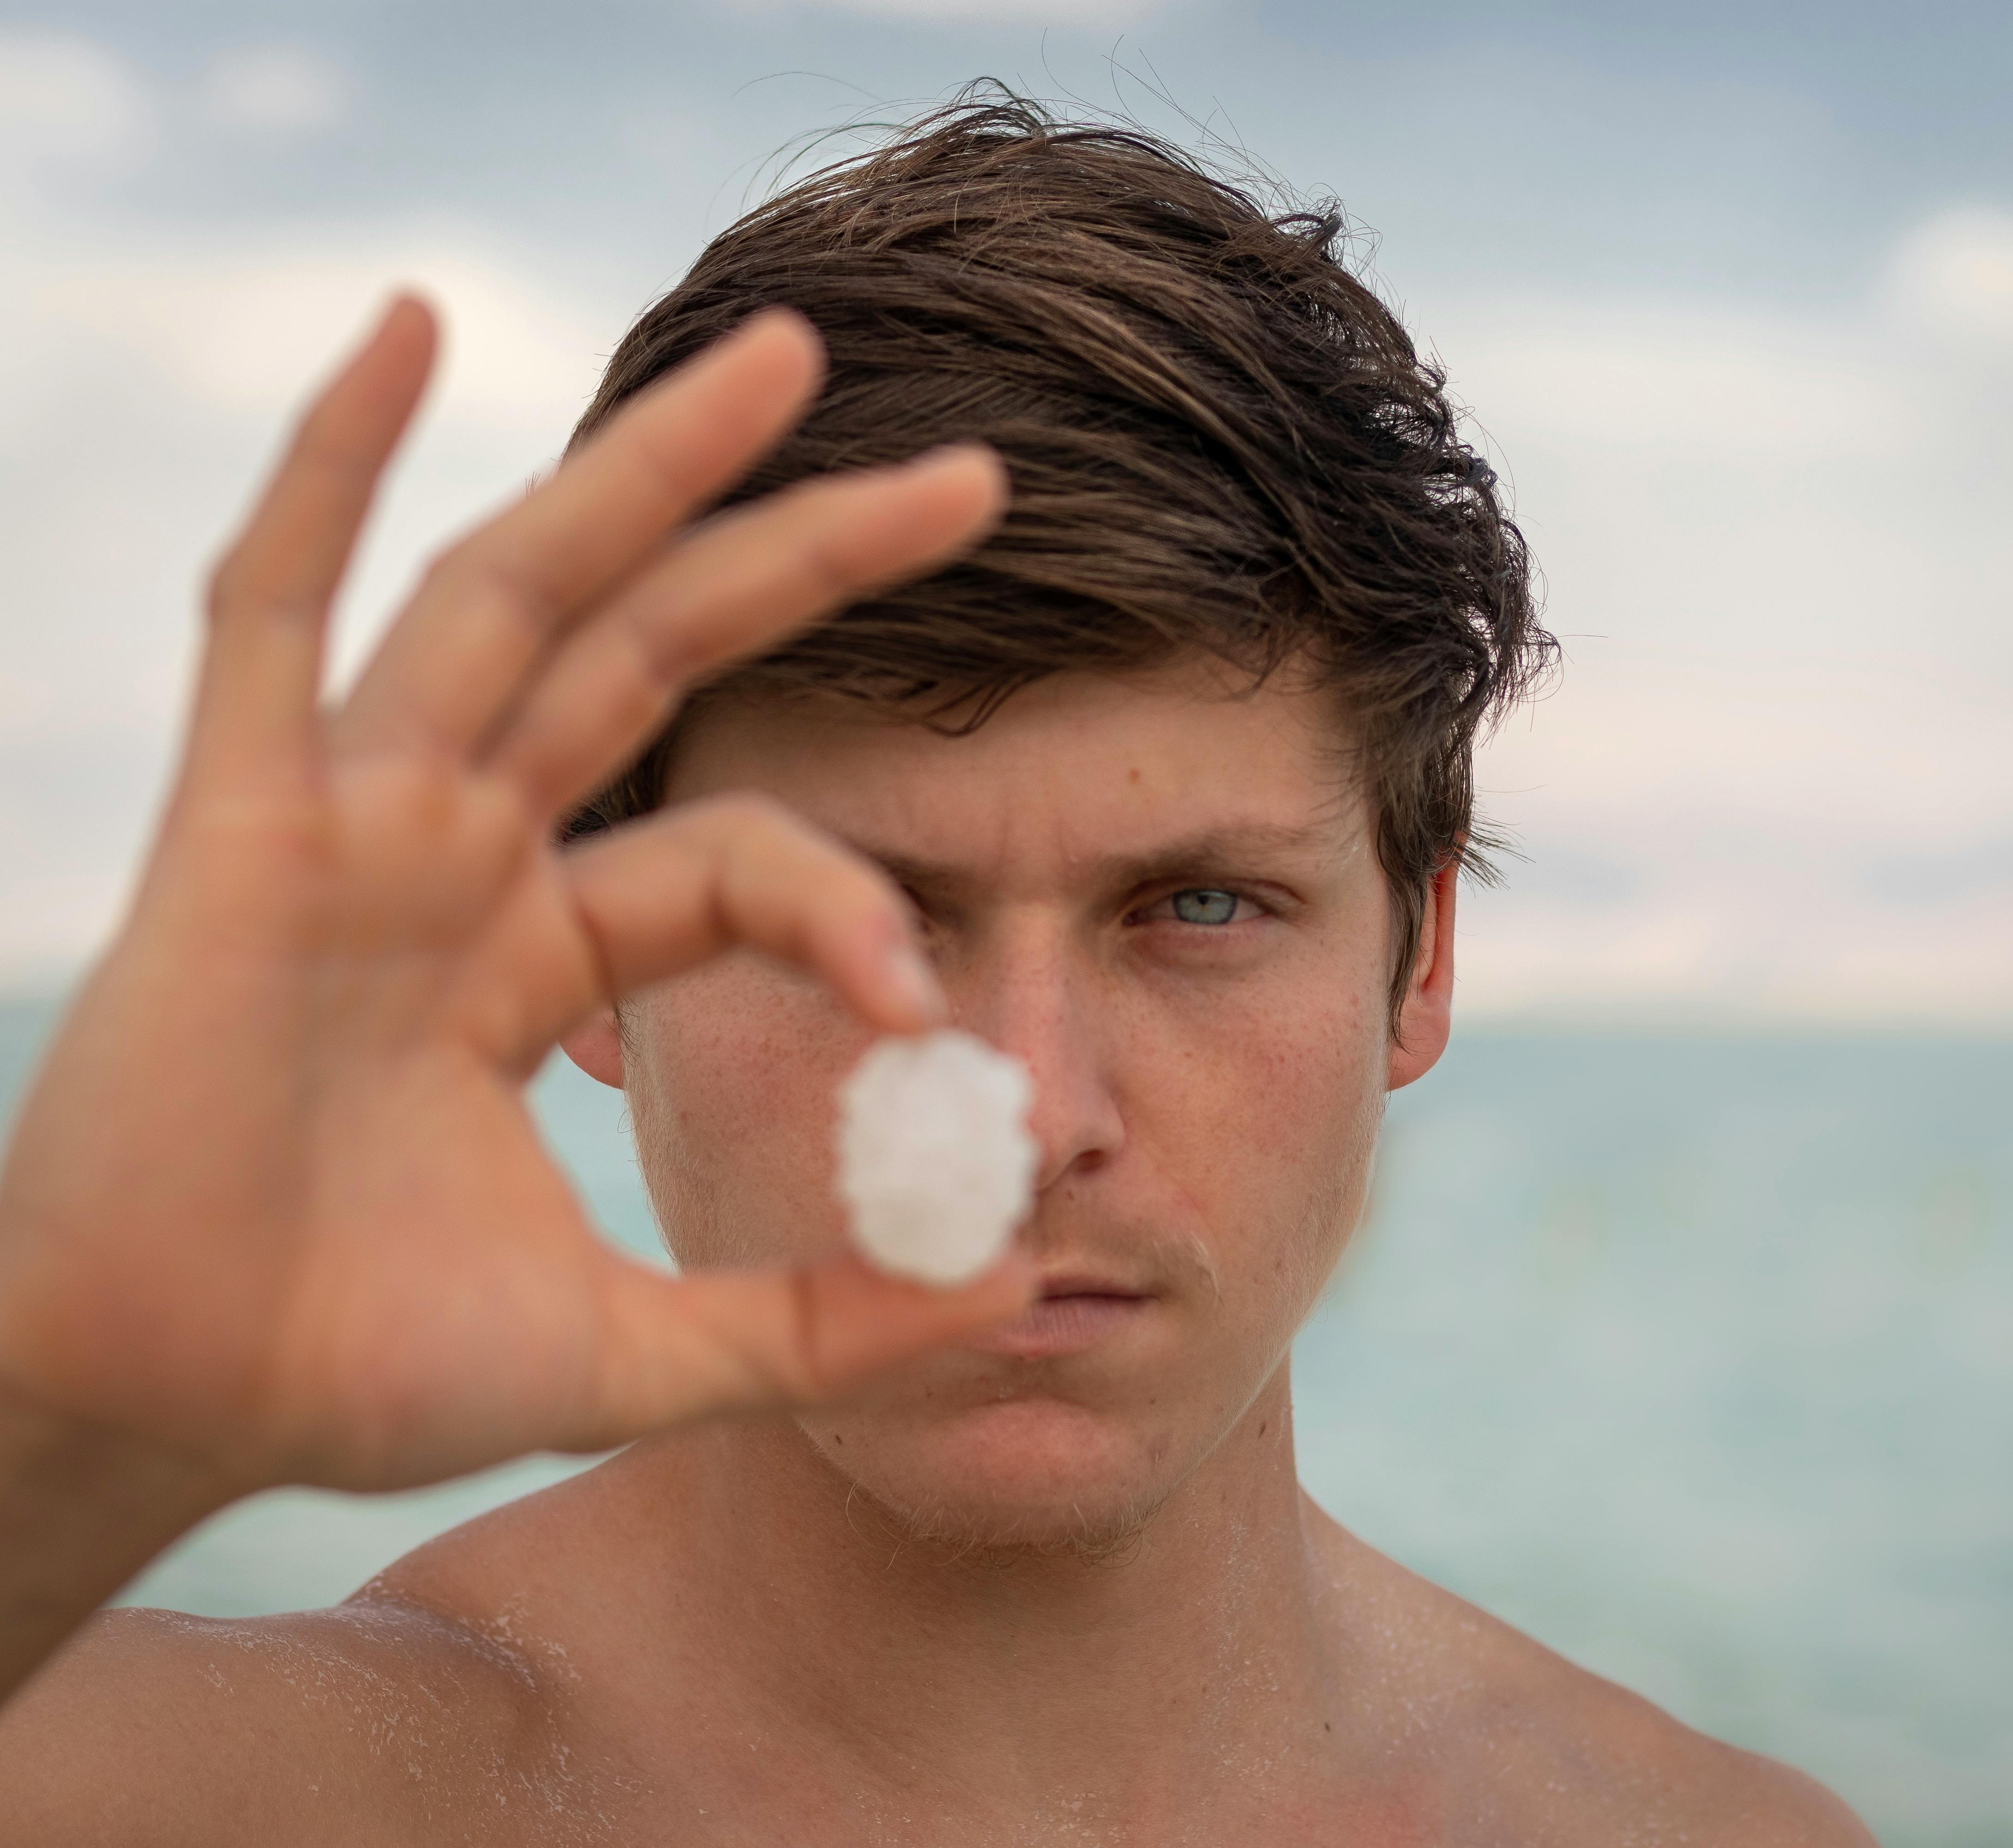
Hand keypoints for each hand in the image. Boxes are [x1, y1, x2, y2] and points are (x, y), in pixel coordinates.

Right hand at [0, 296, 1030, 1499]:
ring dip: (645, 471)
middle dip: (810, 557)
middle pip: (663, 652)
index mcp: (549, 950)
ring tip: (791, 360)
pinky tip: (408, 327)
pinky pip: (275, 608)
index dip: (849, 908)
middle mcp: (461, 851)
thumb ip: (818, 1324)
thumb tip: (1020, 1294)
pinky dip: (328, 467)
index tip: (922, 1010)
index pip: (741, 858)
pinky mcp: (235, 826)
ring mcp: (351, 819)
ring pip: (516, 596)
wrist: (166, 1410)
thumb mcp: (632, 1348)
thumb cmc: (366, 1370)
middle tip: (978, 477)